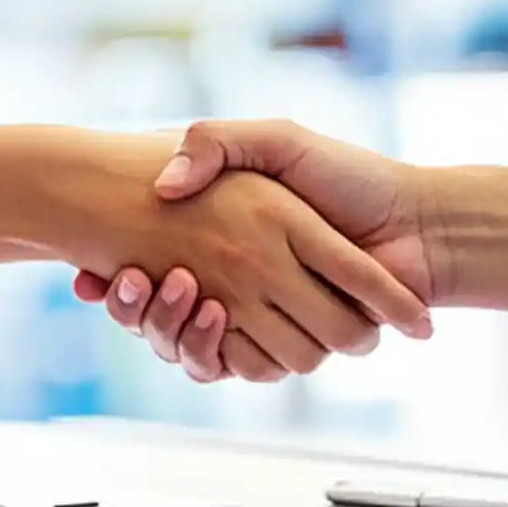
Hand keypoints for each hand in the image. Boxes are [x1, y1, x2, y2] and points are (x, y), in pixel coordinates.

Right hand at [77, 120, 438, 380]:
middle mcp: (239, 280)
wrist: (417, 225)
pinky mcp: (285, 344)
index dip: (119, 281)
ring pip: (188, 343)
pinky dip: (209, 352)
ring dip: (167, 328)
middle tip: (110, 284)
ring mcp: (260, 315)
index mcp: (231, 235)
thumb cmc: (350, 177)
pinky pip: (231, 366)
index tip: (90, 276)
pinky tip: (204, 313)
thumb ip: (217, 142)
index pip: (152, 271)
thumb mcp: (276, 140)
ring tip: (164, 287)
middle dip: (135, 306)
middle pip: (162, 313)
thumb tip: (163, 183)